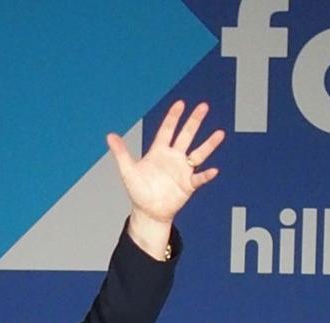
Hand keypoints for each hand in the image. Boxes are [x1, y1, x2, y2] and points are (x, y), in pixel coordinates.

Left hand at [107, 100, 223, 254]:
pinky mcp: (188, 185)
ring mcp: (183, 170)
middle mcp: (173, 158)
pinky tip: (212, 170)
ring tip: (220, 134)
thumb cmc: (138, 191)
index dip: (173, 117)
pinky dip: (206, 175)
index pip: (167, 130)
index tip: (180, 104)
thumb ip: (121, 153)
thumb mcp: (127, 171)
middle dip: (194, 121)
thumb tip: (110, 136)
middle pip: (186, 136)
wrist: (148, 212)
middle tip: (203, 106)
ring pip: (198, 154)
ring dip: (209, 145)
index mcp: (159, 152)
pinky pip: (199, 178)